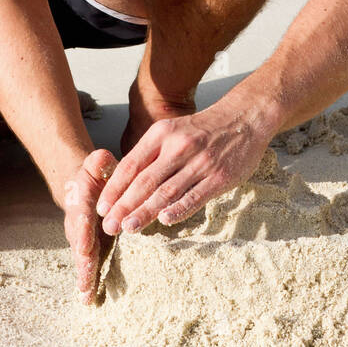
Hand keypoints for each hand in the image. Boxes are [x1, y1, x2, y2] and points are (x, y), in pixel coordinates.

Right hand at [63, 147, 117, 304]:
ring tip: (86, 296)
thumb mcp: (97, 162)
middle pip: (79, 245)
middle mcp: (77, 224)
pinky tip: (89, 301)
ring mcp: (81, 239)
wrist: (82, 187)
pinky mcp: (88, 250)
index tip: (85, 246)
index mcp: (80, 202)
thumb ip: (99, 161)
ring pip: (82, 260)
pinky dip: (88, 284)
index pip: (81, 217)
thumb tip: (102, 158)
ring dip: (84, 279)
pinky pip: (88, 267)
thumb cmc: (95, 174)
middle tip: (86, 280)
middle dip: (83, 263)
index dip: (82, 232)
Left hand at [97, 97, 272, 236]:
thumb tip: (123, 184)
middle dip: (123, 206)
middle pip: (144, 182)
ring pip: (166, 192)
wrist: (244, 118)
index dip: (114, 189)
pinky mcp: (219, 177)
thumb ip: (150, 154)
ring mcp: (200, 162)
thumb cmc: (203, 130)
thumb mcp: (172, 131)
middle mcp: (178, 147)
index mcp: (161, 134)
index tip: (102, 208)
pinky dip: (179, 209)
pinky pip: (195, 196)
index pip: (130, 166)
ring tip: (129, 228)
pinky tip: (164, 220)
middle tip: (109, 226)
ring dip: (145, 212)